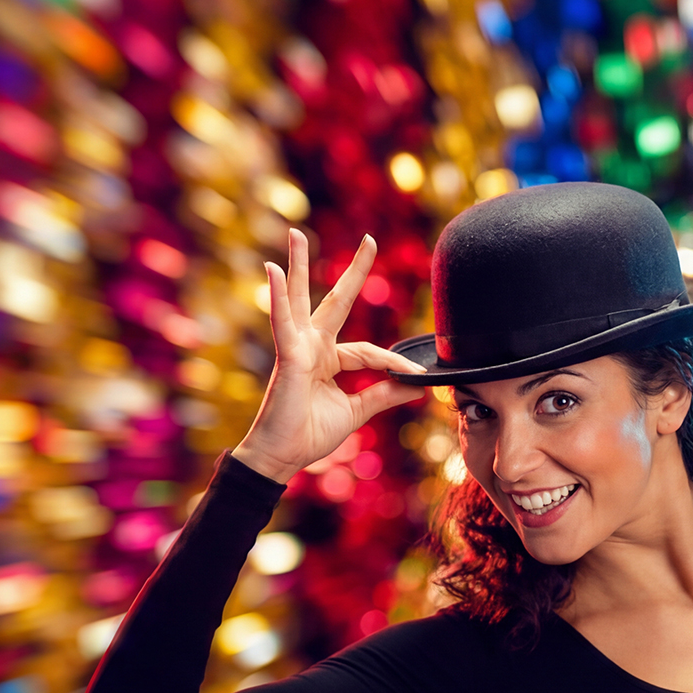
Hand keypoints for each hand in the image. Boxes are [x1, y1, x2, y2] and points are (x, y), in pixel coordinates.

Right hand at [232, 229, 428, 483]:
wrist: (282, 457)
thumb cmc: (309, 433)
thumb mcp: (357, 411)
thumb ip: (383, 394)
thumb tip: (416, 386)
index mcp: (329, 358)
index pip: (370, 351)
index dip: (395, 363)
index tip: (419, 376)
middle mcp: (313, 346)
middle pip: (336, 301)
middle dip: (354, 271)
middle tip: (370, 239)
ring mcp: (297, 348)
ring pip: (300, 300)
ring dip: (296, 265)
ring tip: (296, 234)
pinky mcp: (286, 357)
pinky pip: (283, 322)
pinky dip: (278, 297)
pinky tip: (273, 271)